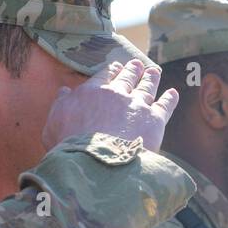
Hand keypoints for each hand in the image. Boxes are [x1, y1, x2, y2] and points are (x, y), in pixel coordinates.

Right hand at [41, 59, 179, 152]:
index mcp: (92, 92)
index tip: (116, 66)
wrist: (97, 162)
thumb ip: (61, 104)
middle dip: (133, 70)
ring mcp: (137, 106)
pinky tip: (173, 93)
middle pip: (127, 78)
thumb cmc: (70, 146)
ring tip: (154, 72)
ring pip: (147, 88)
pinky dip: (170, 99)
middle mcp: (117, 94)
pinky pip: (165, 106)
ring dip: (151, 78)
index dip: (111, 70)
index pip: (104, 75)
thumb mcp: (54, 123)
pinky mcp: (154, 120)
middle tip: (137, 64)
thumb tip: (65, 91)